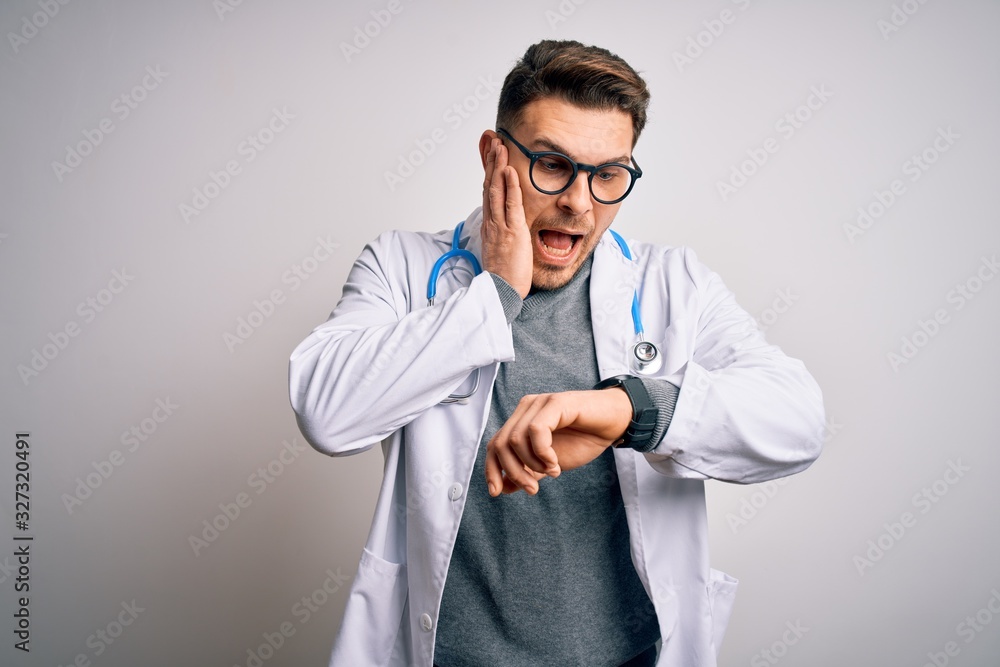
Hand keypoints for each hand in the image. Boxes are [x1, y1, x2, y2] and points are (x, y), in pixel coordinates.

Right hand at [481, 136, 532, 298]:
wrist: (502, 291)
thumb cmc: (504, 276)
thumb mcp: (500, 250)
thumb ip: (501, 235)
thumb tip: (504, 226)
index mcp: (489, 226)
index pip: (488, 193)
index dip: (489, 173)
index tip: (492, 156)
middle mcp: (491, 223)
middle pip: (489, 187)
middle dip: (492, 163)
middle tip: (495, 142)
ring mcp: (500, 227)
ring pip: (496, 191)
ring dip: (498, 167)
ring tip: (501, 147)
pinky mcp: (512, 233)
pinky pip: (511, 205)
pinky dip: (510, 187)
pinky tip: (510, 171)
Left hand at [485, 388, 632, 495]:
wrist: (614, 423)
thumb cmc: (583, 439)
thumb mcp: (549, 463)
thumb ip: (527, 472)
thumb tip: (502, 488)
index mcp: (521, 421)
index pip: (494, 445)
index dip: (491, 470)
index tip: (497, 493)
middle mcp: (526, 409)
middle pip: (500, 444)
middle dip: (514, 473)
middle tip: (534, 488)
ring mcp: (539, 403)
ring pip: (515, 439)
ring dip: (532, 464)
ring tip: (552, 472)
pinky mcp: (554, 402)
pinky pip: (536, 430)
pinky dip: (543, 453)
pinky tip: (555, 463)